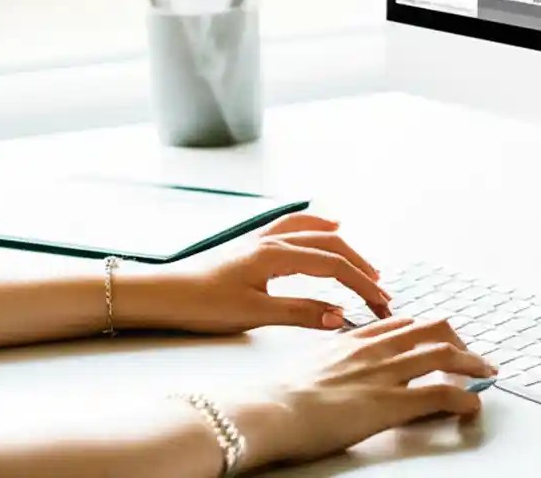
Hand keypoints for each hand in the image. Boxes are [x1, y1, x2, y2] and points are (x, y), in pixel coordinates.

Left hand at [115, 213, 391, 333]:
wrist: (158, 294)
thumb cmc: (199, 304)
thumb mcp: (253, 313)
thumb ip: (300, 312)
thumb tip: (340, 316)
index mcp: (276, 255)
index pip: (333, 266)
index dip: (362, 284)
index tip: (382, 302)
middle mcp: (272, 240)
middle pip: (331, 245)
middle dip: (361, 267)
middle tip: (381, 291)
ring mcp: (261, 239)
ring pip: (316, 233)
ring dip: (344, 247)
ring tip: (365, 264)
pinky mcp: (251, 245)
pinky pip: (295, 226)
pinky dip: (318, 226)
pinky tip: (327, 224)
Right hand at [229, 317, 497, 470]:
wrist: (268, 410)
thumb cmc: (277, 396)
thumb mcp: (309, 366)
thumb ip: (332, 362)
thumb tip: (337, 372)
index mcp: (354, 339)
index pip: (402, 324)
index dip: (427, 330)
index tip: (440, 336)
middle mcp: (375, 349)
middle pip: (431, 330)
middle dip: (458, 340)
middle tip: (472, 355)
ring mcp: (386, 373)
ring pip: (444, 356)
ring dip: (473, 365)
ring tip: (488, 374)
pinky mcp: (391, 402)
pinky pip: (440, 394)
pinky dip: (464, 398)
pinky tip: (473, 405)